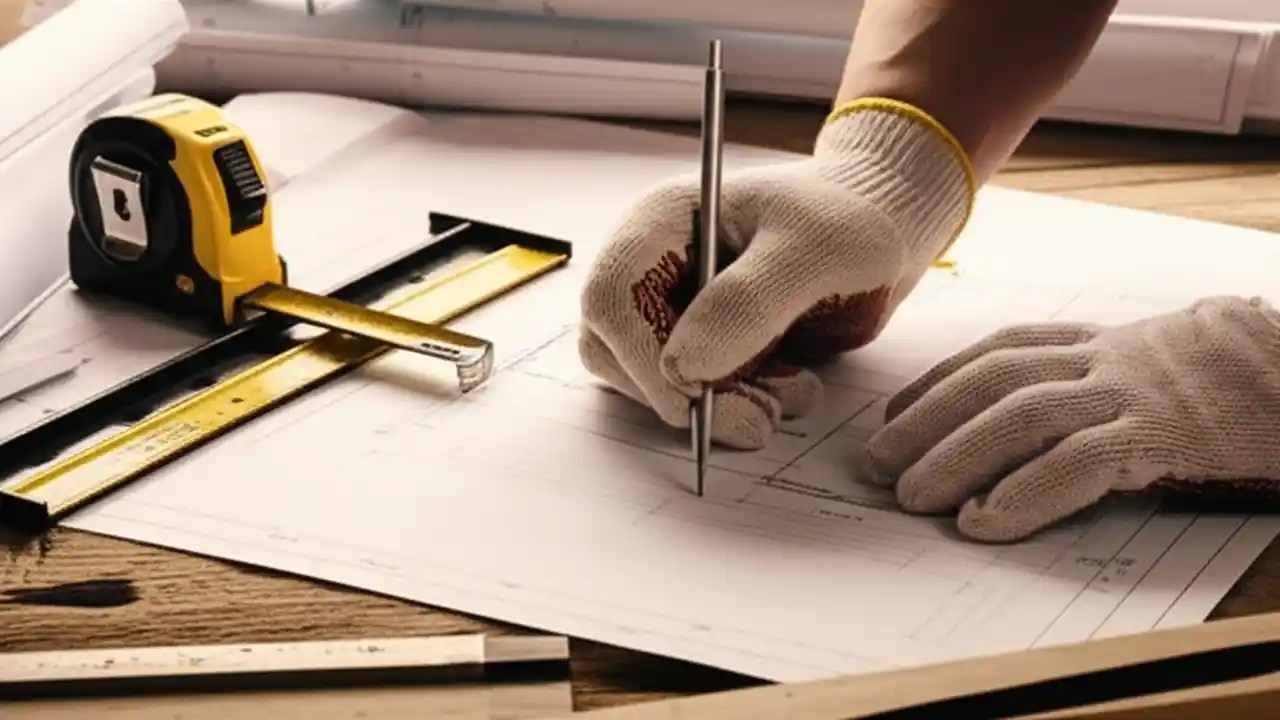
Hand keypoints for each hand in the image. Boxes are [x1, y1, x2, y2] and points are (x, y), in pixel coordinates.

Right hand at [579, 99, 972, 448]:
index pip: (612, 296)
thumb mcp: (813, 251)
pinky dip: (737, 406)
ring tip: (794, 394)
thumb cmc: (851, 217)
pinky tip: (792, 388)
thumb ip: (749, 301)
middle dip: (684, 395)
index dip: (641, 355)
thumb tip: (683, 366)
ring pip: (653, 381)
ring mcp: (674, 306)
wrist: (886, 227)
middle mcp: (655, 264)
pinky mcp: (702, 343)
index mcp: (663, 221)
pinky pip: (692, 393)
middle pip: (618, 349)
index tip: (695, 399)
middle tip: (759, 420)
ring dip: (717, 406)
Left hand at [860, 295, 1279, 541]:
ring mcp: (1133, 391)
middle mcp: (1104, 358)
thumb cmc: (1229, 378)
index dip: (937, 383)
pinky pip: (1079, 462)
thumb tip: (1015, 427)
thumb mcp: (1151, 363)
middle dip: (926, 421)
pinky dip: (1024, 493)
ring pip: (1022, 414)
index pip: (998, 351)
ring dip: (955, 457)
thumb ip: (1090, 380)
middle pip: (993, 380)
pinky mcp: (1163, 433)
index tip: (891, 417)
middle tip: (875, 463)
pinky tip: (985, 520)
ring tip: (911, 496)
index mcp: (1098, 341)